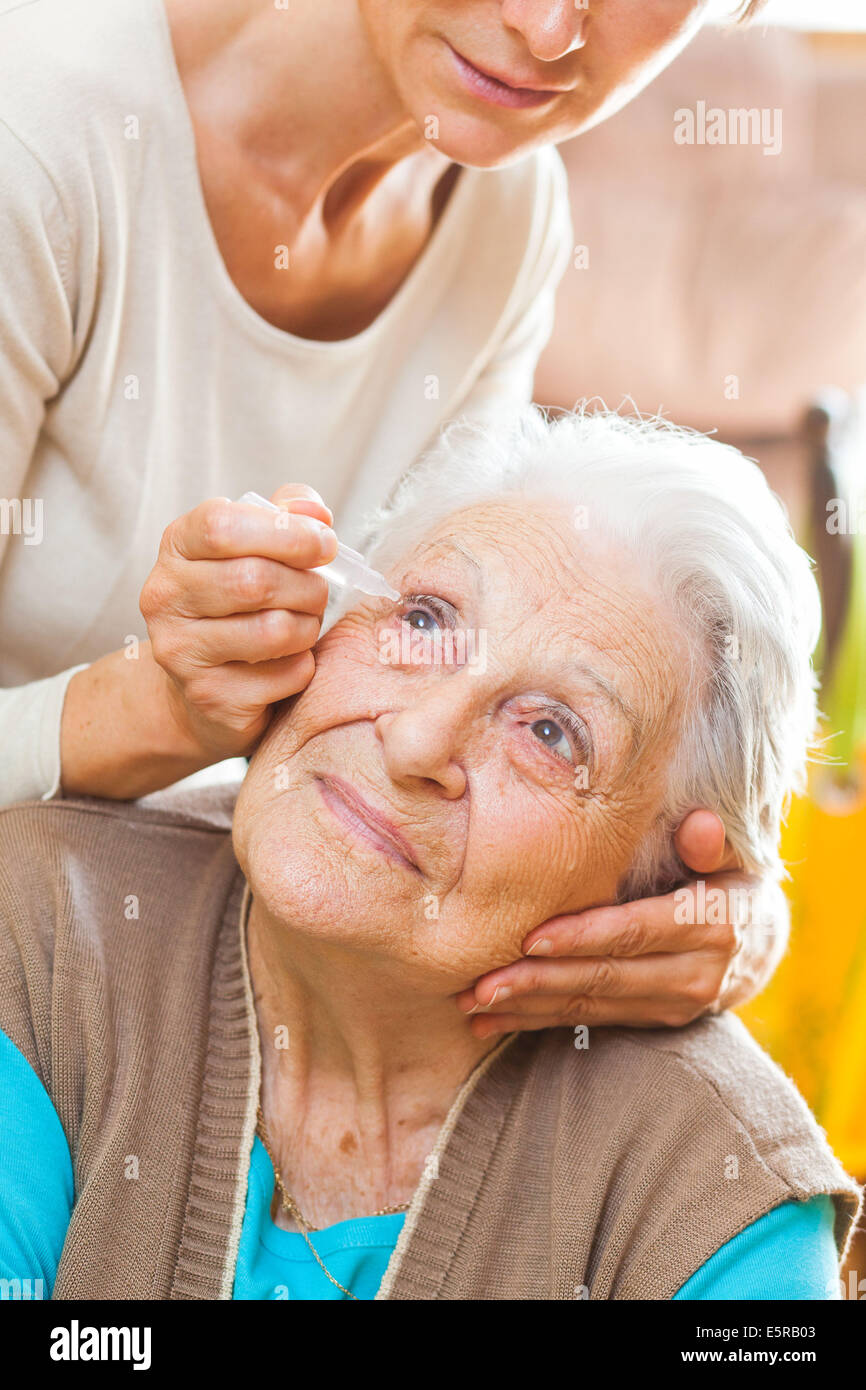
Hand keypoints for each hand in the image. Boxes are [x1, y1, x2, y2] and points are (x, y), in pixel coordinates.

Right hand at [139, 484, 336, 762]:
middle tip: (319, 594)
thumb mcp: (255, 548)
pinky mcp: (210, 696)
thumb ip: (286, 517)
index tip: (323, 544)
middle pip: (255, 580)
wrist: (202, 689)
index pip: (221, 525)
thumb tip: (317, 515)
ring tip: (305, 627)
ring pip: (274, 630)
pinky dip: (304, 666)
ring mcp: (181, 651)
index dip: (285, 532)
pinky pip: (286, 674)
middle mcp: (166, 597)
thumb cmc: (239, 604)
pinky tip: (289, 663)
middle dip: (307, 587)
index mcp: (177, 547)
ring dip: (309, 627)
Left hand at [456, 810, 787, 1037]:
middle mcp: (696, 973)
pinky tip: (492, 1021)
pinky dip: (539, 1019)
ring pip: (590, 1006)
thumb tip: (699, 824)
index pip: (636, 931)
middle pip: (604, 977)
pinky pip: (589, 1020)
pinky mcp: (653, 1021)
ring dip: (528, 1007)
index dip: (583, 937)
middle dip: (537, 982)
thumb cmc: (723, 874)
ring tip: (472, 1004)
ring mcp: (674, 1004)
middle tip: (480, 985)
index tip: (530, 938)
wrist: (756, 936)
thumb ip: (707, 842)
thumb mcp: (726, 853)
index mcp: (712, 924)